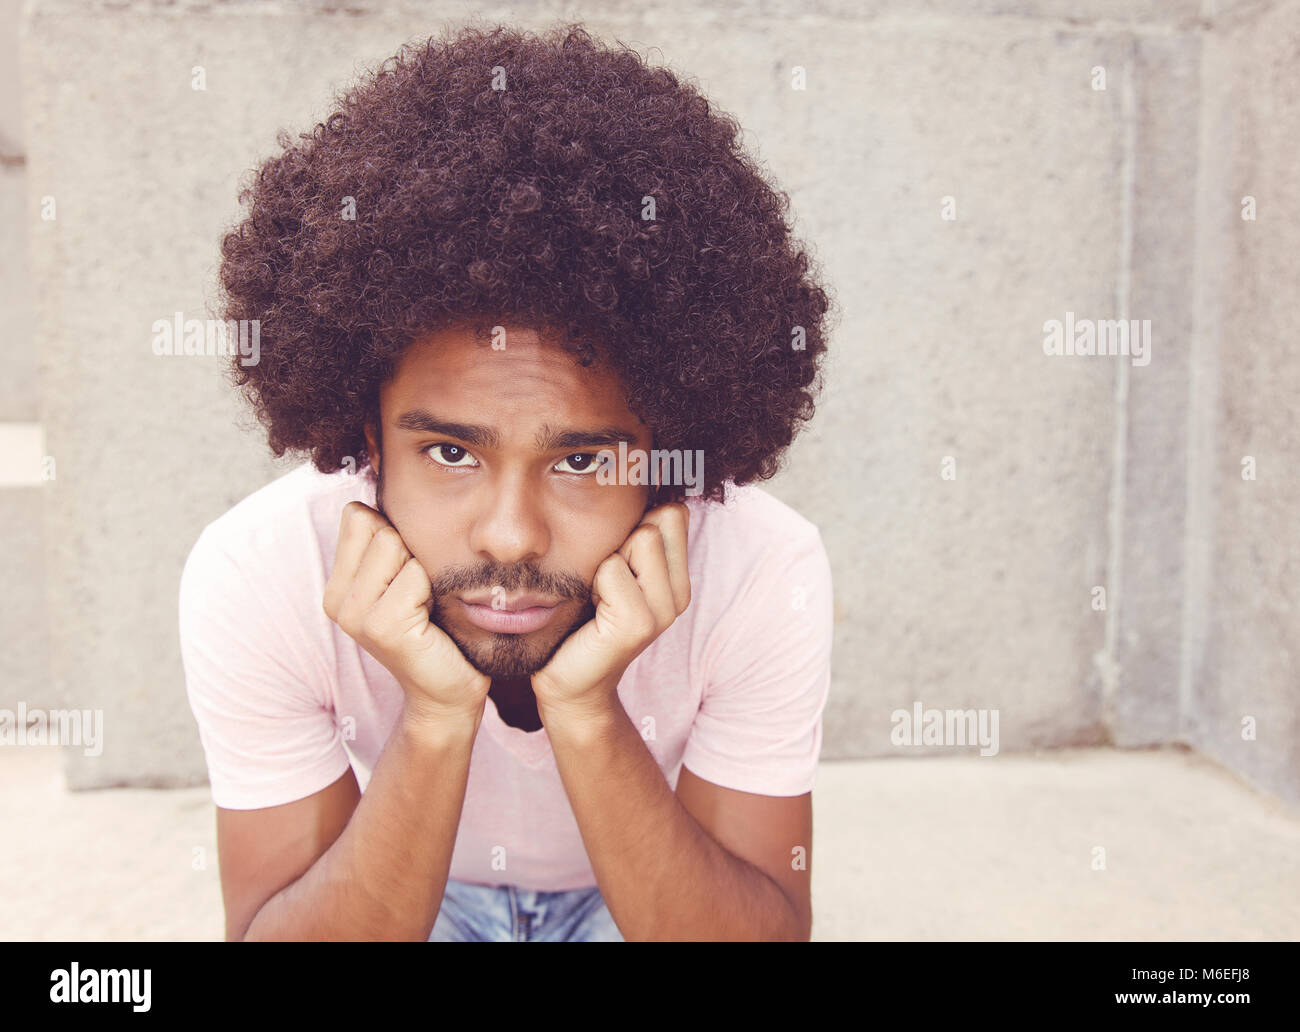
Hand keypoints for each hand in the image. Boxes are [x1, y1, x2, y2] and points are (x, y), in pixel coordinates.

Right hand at [322, 501, 488, 727]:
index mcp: (339, 585)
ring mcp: (355, 616)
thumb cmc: (439, 630)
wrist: (450, 692)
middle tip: (423, 594)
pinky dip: (433, 589)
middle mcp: (337, 600)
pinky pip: (414, 575)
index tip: (410, 573)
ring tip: (427, 604)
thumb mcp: (410, 578)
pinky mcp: (382, 628)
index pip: (358, 515)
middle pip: (377, 525)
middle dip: (412, 550)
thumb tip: (382, 474)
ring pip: (394, 544)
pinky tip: (433, 619)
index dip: (396, 534)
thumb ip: (390, 541)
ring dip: (424, 569)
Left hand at [532, 502, 691, 720]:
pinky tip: (590, 611)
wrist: (569, 683)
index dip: (636, 523)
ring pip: (641, 539)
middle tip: (602, 582)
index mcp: (675, 577)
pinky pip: (613, 570)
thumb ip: (629, 535)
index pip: (673, 512)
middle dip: (620, 540)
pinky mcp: (638, 625)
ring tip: (597, 595)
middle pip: (658, 519)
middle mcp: (678, 593)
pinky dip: (593, 583)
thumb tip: (636, 475)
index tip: (614, 560)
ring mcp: (663, 611)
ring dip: (605, 561)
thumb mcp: (609, 569)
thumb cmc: (580, 620)